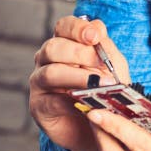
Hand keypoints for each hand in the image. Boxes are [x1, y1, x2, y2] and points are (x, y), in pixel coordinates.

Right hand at [29, 16, 129, 150]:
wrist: (98, 124)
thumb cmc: (104, 89)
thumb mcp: (111, 65)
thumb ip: (104, 47)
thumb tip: (97, 27)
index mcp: (65, 43)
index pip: (64, 26)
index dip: (78, 28)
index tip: (94, 37)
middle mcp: (47, 59)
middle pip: (54, 47)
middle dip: (79, 53)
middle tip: (100, 64)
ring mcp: (40, 81)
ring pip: (51, 72)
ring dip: (77, 77)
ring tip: (99, 84)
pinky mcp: (38, 105)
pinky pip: (51, 100)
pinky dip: (71, 101)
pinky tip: (86, 104)